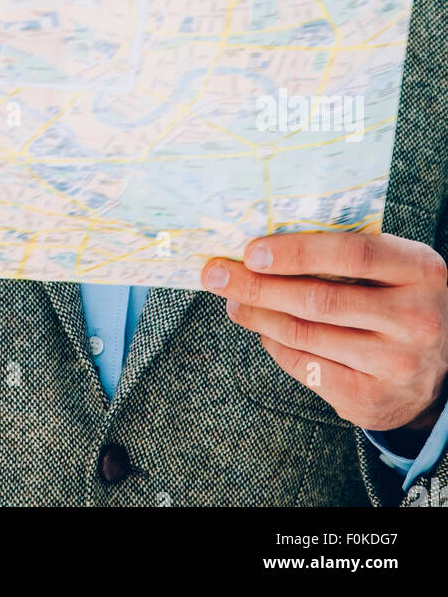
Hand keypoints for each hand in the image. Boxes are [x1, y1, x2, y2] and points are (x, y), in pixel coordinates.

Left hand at [201, 231, 447, 435]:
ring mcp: (395, 363)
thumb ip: (346, 253)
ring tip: (233, 300)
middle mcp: (415, 318)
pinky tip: (261, 329)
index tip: (251, 251)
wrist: (438, 372)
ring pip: (305, 334)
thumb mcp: (393, 269)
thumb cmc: (398, 301)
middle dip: (258, 285)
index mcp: (420, 271)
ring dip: (258, 315)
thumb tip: (264, 245)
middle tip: (217, 274)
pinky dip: (275, 344)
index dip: (296, 252)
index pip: (352, 253)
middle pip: (319, 299)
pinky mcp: (371, 398)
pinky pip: (306, 365)